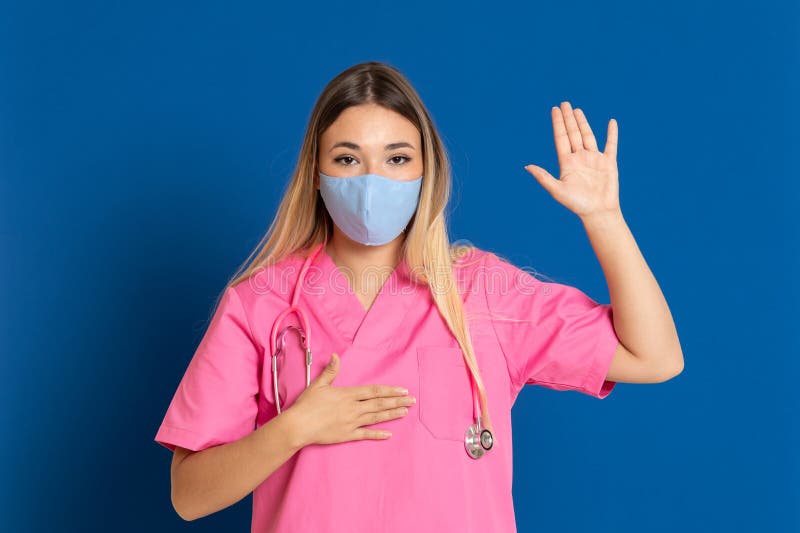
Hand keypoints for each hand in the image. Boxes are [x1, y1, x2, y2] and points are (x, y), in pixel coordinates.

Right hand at [284, 353, 415, 446]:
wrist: (298, 426)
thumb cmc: (306, 405)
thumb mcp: (318, 384)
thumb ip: (330, 371)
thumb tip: (336, 355)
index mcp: (347, 394)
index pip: (373, 391)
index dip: (389, 390)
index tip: (403, 390)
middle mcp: (353, 408)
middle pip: (379, 404)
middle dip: (397, 401)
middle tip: (412, 401)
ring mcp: (351, 422)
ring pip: (376, 417)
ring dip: (392, 414)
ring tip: (405, 412)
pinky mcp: (347, 435)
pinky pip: (366, 435)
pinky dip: (378, 434)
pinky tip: (389, 434)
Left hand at [524, 101, 620, 221]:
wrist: (598, 212)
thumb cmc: (577, 204)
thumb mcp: (557, 190)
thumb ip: (543, 177)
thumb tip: (527, 166)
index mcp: (567, 163)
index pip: (561, 138)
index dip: (558, 124)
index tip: (555, 110)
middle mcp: (579, 159)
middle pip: (573, 134)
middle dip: (568, 119)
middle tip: (564, 103)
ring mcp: (594, 159)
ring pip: (587, 136)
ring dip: (583, 123)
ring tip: (577, 110)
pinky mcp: (608, 163)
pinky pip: (611, 145)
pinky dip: (612, 134)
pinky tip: (611, 122)